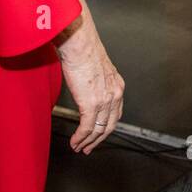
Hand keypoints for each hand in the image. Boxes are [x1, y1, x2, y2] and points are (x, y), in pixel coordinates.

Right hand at [56, 17, 124, 153]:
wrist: (80, 43)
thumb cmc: (83, 50)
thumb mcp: (97, 69)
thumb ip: (96, 82)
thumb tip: (85, 88)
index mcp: (117, 85)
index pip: (115, 113)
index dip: (106, 128)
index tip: (98, 135)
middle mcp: (115, 94)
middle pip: (110, 125)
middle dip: (98, 140)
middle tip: (88, 148)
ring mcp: (105, 100)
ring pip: (98, 130)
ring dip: (87, 142)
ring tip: (78, 148)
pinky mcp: (91, 104)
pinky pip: (87, 128)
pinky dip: (81, 138)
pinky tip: (75, 142)